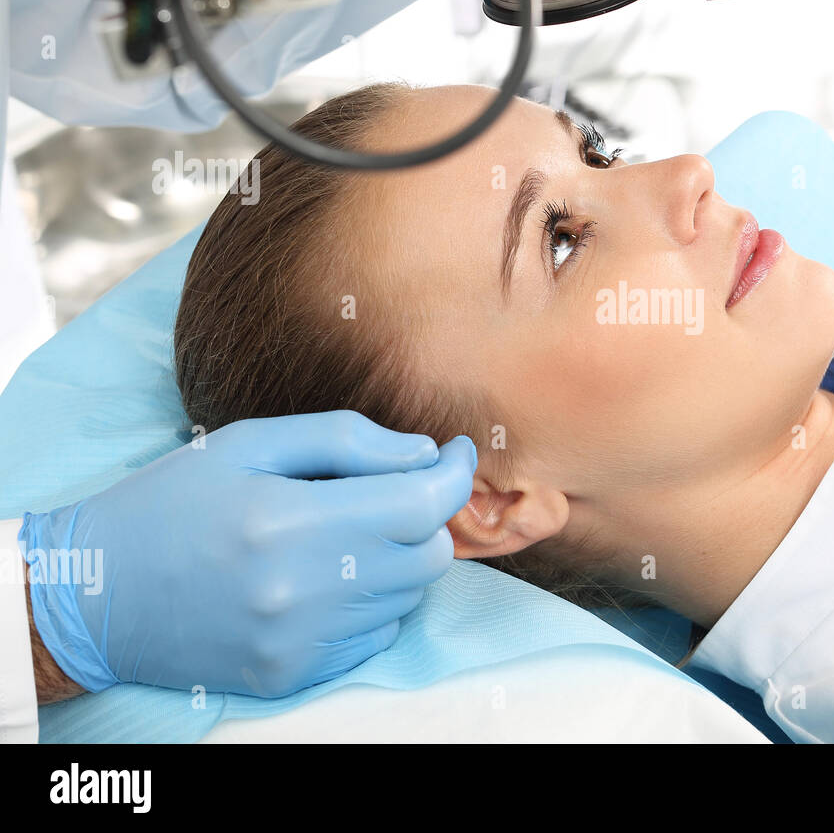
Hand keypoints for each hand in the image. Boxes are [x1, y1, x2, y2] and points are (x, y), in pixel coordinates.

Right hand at [19, 410, 474, 698]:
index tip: (456, 452)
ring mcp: (300, 642)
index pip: (423, 503)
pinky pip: (376, 636)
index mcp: (290, 520)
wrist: (94, 594)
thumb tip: (426, 455)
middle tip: (390, 491)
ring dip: (398, 558)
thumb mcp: (248, 443)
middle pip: (430, 553)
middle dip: (425, 514)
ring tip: (343, 534)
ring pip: (409, 595)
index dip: (454, 473)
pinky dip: (371, 602)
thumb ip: (347, 440)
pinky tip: (326, 578)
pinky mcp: (293, 676)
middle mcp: (302, 591)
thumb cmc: (172, 502)